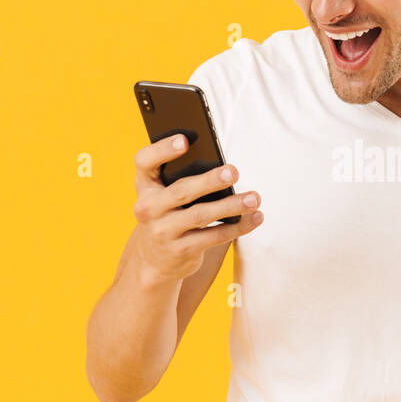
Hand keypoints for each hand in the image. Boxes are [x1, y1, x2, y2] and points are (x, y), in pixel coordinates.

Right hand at [131, 135, 263, 283]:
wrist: (155, 260)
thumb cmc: (168, 215)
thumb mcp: (163, 195)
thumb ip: (181, 178)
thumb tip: (223, 167)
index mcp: (145, 185)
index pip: (145, 161)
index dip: (162, 149)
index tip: (185, 140)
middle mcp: (148, 208)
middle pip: (181, 191)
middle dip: (209, 181)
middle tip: (234, 172)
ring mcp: (163, 231)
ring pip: (201, 215)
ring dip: (231, 205)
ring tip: (254, 198)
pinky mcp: (181, 251)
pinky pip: (214, 236)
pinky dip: (238, 227)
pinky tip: (255, 217)